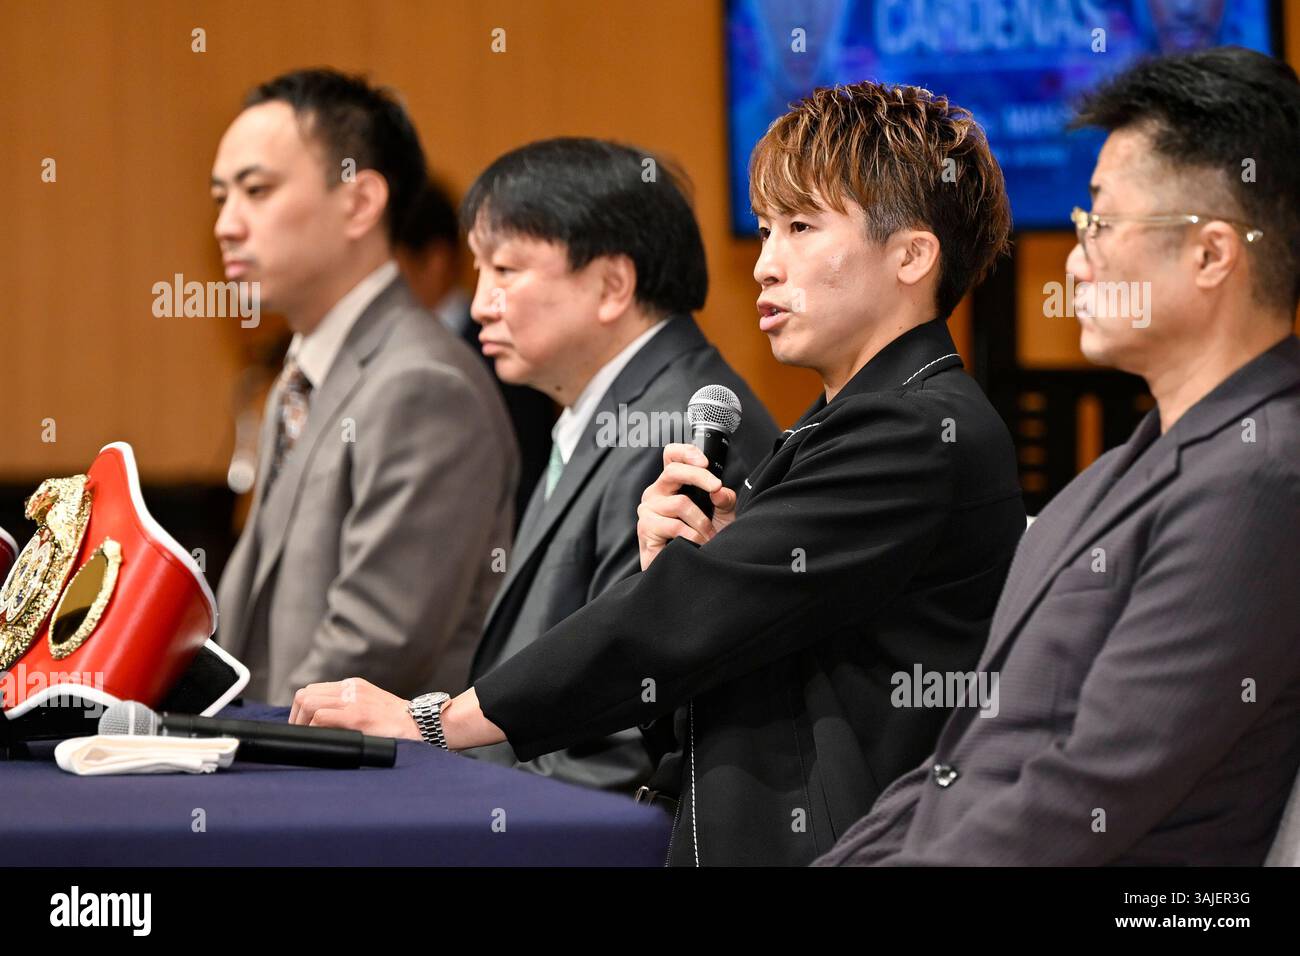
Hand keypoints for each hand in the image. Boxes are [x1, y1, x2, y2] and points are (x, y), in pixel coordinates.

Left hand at [288, 677, 420, 739]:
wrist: (423, 724)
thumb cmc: (398, 724)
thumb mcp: (372, 706)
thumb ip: (350, 708)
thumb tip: (321, 725)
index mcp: (353, 686)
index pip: (314, 690)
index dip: (301, 710)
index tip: (302, 727)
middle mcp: (351, 689)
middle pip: (305, 693)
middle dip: (296, 717)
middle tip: (300, 734)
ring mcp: (353, 700)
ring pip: (308, 702)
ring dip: (301, 722)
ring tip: (307, 737)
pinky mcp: (357, 715)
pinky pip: (320, 716)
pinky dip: (312, 729)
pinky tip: (318, 739)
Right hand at [637, 442, 736, 570]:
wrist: (690, 572)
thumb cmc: (703, 541)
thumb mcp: (722, 516)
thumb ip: (724, 500)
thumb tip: (719, 490)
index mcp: (672, 484)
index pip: (671, 456)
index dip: (686, 452)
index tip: (705, 462)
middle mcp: (657, 493)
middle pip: (673, 471)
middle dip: (700, 477)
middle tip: (717, 488)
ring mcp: (648, 510)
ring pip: (680, 503)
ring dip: (701, 522)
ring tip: (708, 536)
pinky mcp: (645, 529)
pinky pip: (674, 526)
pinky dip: (692, 537)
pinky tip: (696, 545)